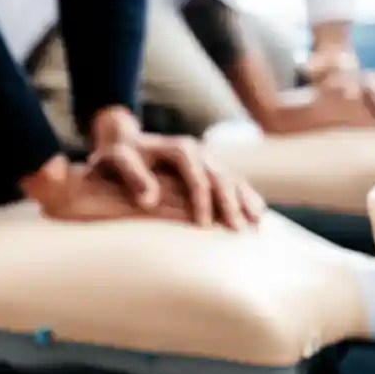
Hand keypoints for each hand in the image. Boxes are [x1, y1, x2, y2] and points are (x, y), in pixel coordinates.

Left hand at [68, 108, 263, 229]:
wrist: (123, 141)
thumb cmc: (117, 155)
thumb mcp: (117, 160)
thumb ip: (132, 176)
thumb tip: (149, 201)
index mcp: (178, 148)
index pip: (196, 176)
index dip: (202, 200)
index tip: (204, 226)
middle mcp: (198, 151)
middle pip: (220, 177)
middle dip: (230, 204)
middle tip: (237, 232)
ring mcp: (206, 158)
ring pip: (232, 178)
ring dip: (244, 201)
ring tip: (255, 225)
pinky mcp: (209, 167)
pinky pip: (233, 181)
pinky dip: (246, 195)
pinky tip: (257, 214)